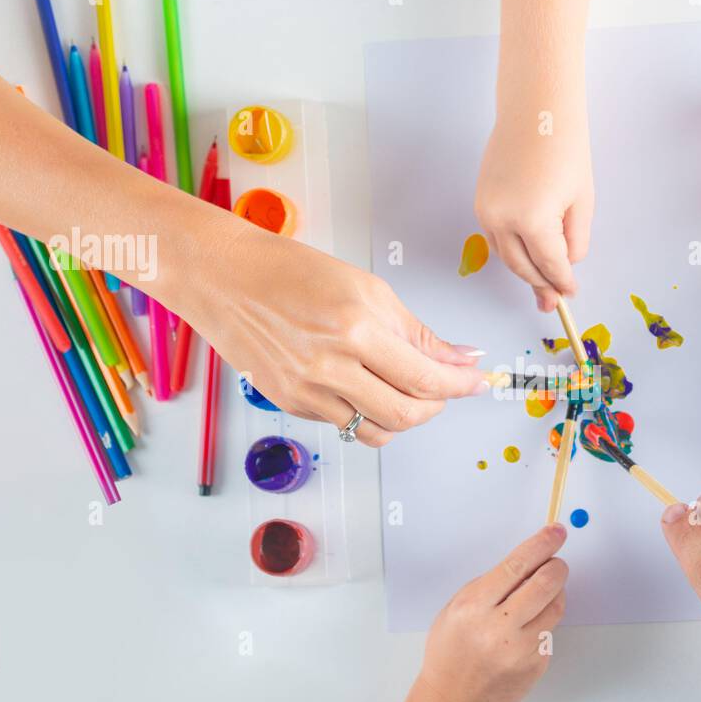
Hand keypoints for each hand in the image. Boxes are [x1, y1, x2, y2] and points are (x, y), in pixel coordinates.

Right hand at [181, 220, 487, 445]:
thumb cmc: (289, 271)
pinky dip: (367, 412)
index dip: (460, 384)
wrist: (222, 278)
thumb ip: (415, 332)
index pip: (426, 376)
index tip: (477, 381)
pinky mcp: (292, 404)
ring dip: (403, 417)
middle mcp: (331, 367)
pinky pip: (345, 423)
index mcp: (356, 329)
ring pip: (377, 430)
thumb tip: (460, 357)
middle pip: (406, 414)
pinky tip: (366, 387)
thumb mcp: (366, 289)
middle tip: (446, 389)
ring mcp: (308, 392)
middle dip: (436, 406)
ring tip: (407, 391)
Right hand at [412, 524, 568, 701]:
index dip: (541, 544)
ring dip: (554, 594)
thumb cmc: (451, 652)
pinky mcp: (537, 664)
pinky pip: (550, 631)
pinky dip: (544, 623)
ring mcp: (521, 649)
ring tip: (536, 599)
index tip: (556, 532)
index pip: (517, 565)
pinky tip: (524, 631)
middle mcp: (499, 628)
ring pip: (556, 606)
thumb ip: (490, 585)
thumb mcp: (456, 609)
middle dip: (557, 567)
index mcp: (475, 607)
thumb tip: (528, 562)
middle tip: (556, 563)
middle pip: (546, 583)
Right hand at [475, 107, 593, 310]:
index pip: (550, 264)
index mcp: (532, 219)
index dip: (562, 282)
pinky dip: (511, 252)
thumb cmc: (564, 148)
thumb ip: (575, 239)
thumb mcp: (582, 200)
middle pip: (523, 266)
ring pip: (506, 256)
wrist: (535, 111)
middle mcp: (502, 219)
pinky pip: (495, 238)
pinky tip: (525, 259)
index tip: (571, 293)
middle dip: (540, 285)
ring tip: (541, 287)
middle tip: (553, 302)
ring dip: (524, 272)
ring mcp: (486, 211)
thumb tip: (565, 264)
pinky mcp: (481, 202)